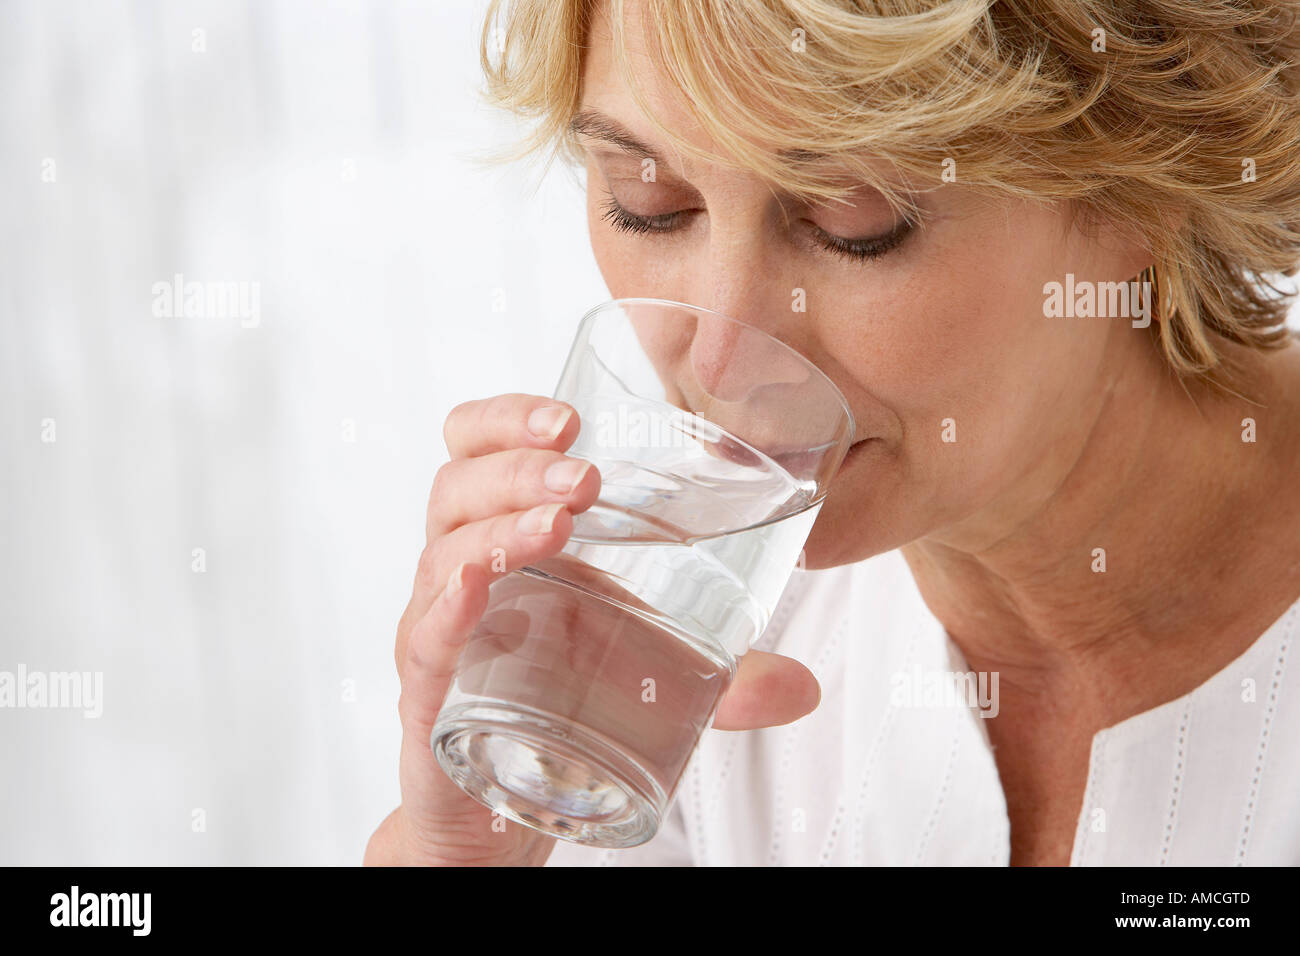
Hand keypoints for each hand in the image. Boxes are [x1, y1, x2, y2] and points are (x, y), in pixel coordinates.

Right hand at [364, 394, 820, 865]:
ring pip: (443, 550)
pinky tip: (473, 588)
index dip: (510, 418)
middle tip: (586, 478)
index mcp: (512, 540)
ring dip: (500, 526)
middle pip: (459, 484)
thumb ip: (722, 679)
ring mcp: (441, 629)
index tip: (570, 417)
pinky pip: (424, 636)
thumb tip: (803, 687)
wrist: (503, 806)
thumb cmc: (559, 711)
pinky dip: (446, 607)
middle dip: (521, 468)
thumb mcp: (644, 675)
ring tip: (558, 522)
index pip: (481, 449)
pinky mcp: (428, 691)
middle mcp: (465, 571)